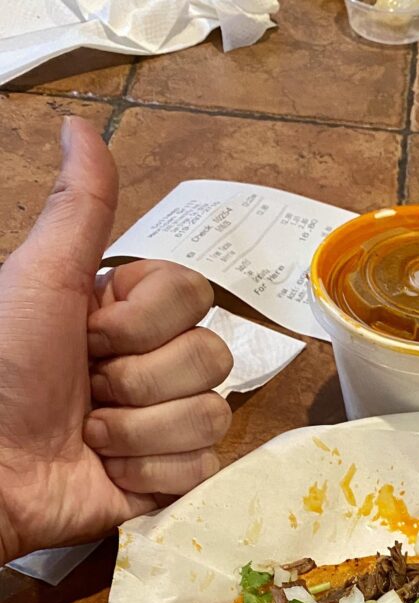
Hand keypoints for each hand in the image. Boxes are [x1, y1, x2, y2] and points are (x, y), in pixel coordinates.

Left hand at [0, 116, 232, 562]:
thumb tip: (81, 124)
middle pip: (213, 357)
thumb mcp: (38, 280)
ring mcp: (168, 424)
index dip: (145, 322)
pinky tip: (110, 472)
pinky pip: (204, 468)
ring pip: (212, 415)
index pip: (195, 296)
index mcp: (129, 313)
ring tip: (91, 436)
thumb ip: (77, 211)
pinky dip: (150, 471)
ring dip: (139, 431)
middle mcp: (155, 363)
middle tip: (88, 389)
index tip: (90, 333)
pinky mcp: (174, 479)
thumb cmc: (3, 369)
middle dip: (140, 380)